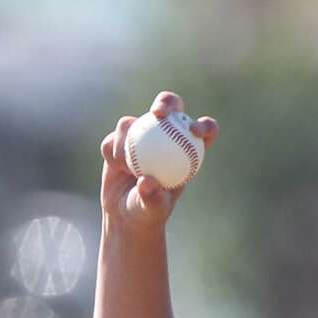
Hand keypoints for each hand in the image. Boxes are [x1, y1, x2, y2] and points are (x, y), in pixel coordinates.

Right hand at [99, 91, 218, 230]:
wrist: (126, 215)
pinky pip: (113, 137)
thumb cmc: (148, 214)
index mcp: (187, 152)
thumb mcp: (152, 210)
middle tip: (158, 113)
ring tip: (128, 168)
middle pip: (170, 107)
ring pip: (133, 122)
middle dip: (166, 102)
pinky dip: (113, 152)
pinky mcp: (119, 139)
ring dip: (126, 141)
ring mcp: (141, 135)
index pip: (204, 132)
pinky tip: (117, 167)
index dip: (204, 125)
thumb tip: (147, 181)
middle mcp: (165, 138)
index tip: (194, 131)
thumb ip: (152, 197)